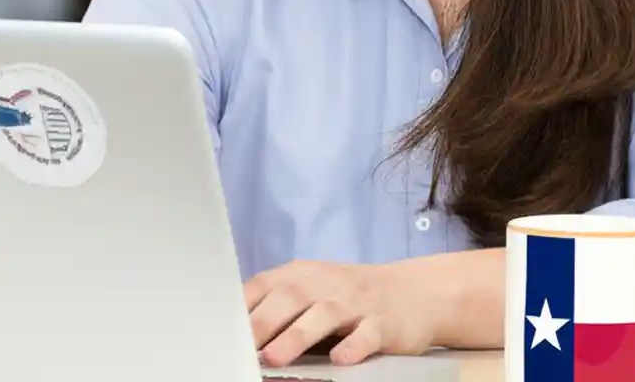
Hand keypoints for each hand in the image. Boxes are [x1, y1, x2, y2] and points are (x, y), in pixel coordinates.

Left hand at [243, 259, 440, 367]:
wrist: (414, 292)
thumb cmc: (348, 296)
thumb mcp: (312, 290)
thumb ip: (277, 305)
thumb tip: (232, 330)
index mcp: (303, 274)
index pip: (265, 284)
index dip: (242, 305)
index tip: (220, 329)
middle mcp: (328, 283)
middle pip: (291, 297)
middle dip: (263, 322)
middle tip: (241, 346)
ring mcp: (357, 301)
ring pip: (325, 314)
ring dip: (297, 336)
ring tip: (274, 357)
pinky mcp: (384, 323)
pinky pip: (368, 333)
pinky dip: (353, 345)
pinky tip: (340, 359)